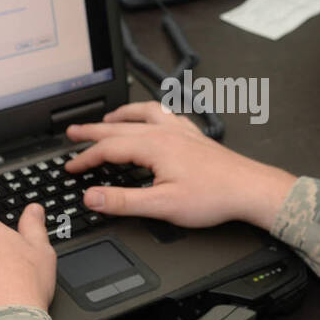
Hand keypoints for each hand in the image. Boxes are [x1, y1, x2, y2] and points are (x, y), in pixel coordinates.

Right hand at [64, 101, 296, 230]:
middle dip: (93, 131)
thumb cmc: (213, 197)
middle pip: (120, 127)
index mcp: (154, 146)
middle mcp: (166, 133)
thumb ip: (123, 201)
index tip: (70, 167)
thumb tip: (92, 197)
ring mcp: (181, 131)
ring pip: (144, 114)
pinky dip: (151, 113)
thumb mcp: (162, 205)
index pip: (108, 148)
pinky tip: (153, 118)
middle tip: (73, 132)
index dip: (85, 158)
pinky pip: (167, 115)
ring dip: (122, 115)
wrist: (250, 189)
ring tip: (108, 118)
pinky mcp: (194, 136)